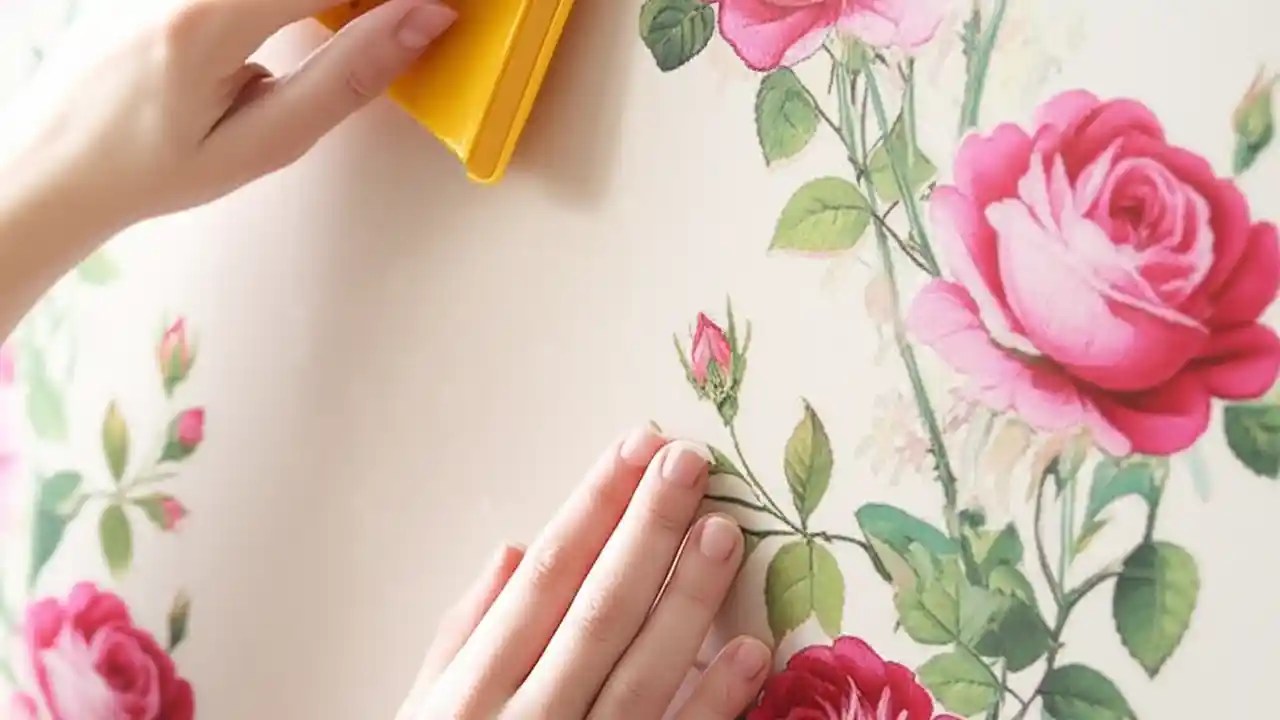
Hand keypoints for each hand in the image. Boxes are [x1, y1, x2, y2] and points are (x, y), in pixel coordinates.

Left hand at [0, 0, 454, 333]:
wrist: (56, 164)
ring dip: (320, 3)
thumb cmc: (151, 168)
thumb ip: (347, 77)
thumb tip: (421, 20)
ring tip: (344, 25)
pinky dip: (286, 0)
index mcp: (204, 18)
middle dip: (356, 1)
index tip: (436, 6)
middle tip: (394, 20)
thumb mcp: (264, 143)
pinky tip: (294, 17)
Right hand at [397, 427, 771, 718]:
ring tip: (725, 534)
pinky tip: (751, 654)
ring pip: (642, 676)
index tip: (635, 447)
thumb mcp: (422, 715)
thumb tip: (514, 551)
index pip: (542, 581)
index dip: (591, 509)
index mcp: (470, 694)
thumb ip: (463, 637)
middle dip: (645, 532)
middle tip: (692, 464)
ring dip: (687, 603)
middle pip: (595, 614)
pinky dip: (713, 707)